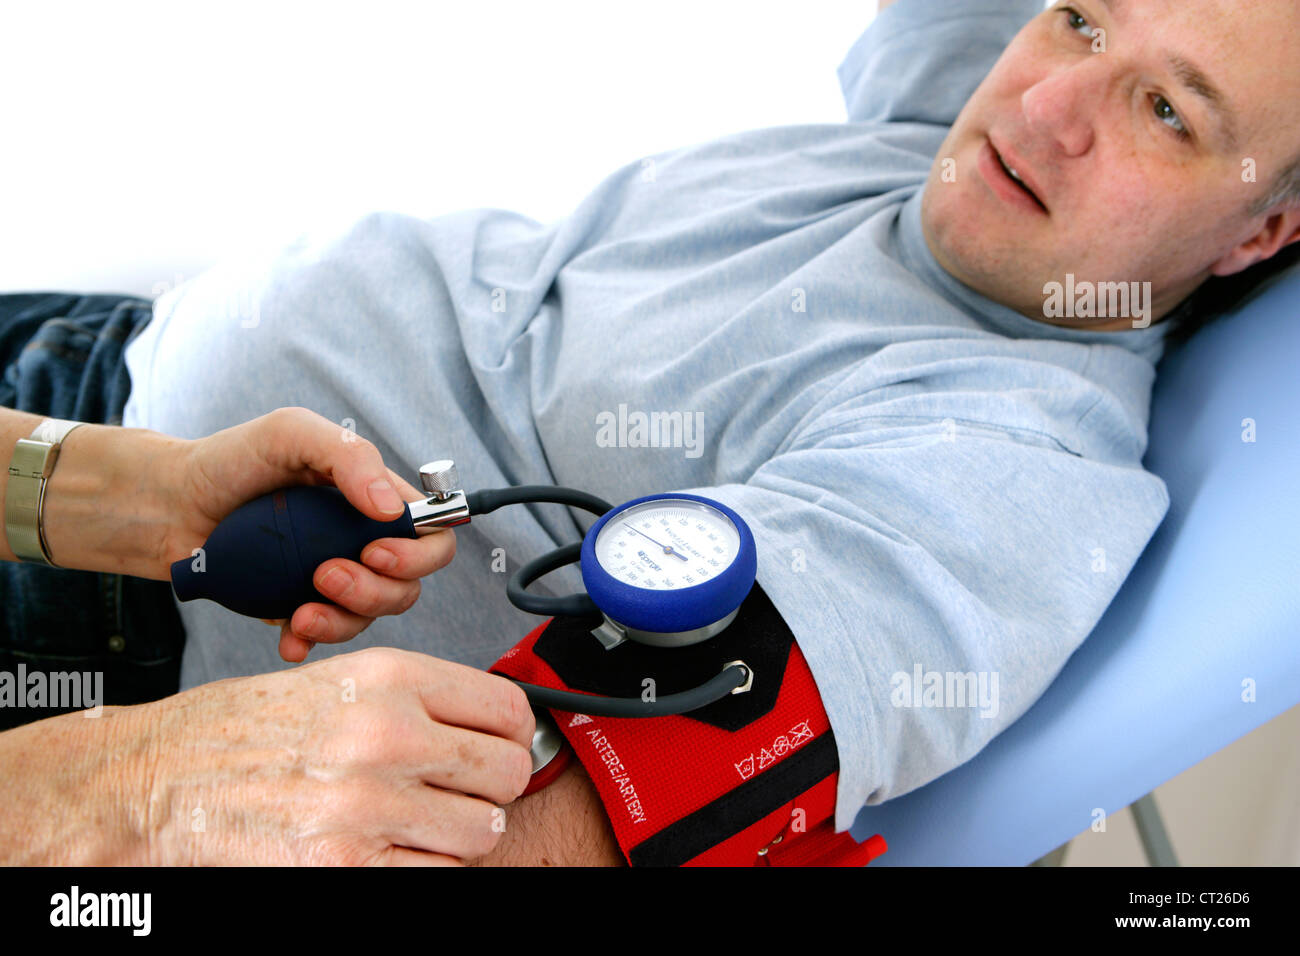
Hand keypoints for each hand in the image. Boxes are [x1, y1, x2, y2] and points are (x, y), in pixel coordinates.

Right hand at [0, 647, 534, 864]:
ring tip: (419, 825)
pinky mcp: (345, 868)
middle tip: (457, 793)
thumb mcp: (336, 681)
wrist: (152, 782)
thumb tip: (486, 729)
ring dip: (459, 834)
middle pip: (507, 772)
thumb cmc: (236, 730)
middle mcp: (387, 735)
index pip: (508, 710)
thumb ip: (416, 700)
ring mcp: (368, 806)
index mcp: (388, 678)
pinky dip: (425, 869)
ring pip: (482, 831)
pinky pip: (437, 876)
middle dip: (490, 788)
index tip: (497, 748)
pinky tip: (392, 853)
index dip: (511, 735)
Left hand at [164, 406, 454, 661]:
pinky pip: (323, 638)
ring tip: (300, 609)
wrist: (168, 504)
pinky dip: (311, 642)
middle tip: (325, 573)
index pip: (432, 536)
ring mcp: (332, 579)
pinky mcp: (298, 608)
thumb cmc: (232, 459)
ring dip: (344, 620)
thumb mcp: (292, 433)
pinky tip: (287, 637)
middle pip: (408, 586)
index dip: (419, 553)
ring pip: (371, 617)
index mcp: (375, 502)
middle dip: (376, 591)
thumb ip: (351, 457)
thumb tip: (394, 510)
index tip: (374, 550)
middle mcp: (362, 543)